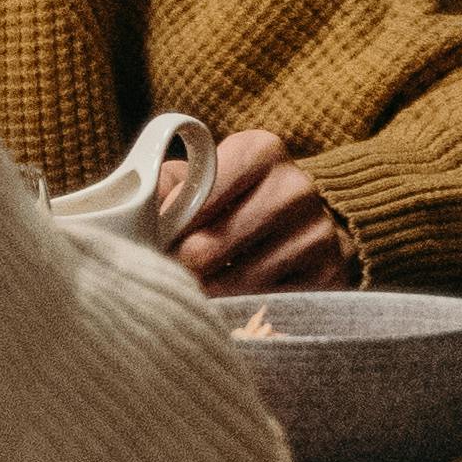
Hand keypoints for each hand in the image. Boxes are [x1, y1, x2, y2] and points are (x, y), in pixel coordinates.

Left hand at [172, 129, 356, 296]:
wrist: (298, 226)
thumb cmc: (227, 202)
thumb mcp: (194, 180)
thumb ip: (161, 189)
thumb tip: (130, 215)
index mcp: (260, 151)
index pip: (203, 190)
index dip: (174, 223)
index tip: (162, 238)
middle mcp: (296, 186)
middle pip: (213, 245)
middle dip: (184, 266)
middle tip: (170, 276)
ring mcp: (319, 232)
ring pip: (239, 282)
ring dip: (211, 293)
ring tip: (198, 291)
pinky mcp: (331, 274)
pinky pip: (271, 306)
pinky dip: (246, 310)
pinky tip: (235, 302)